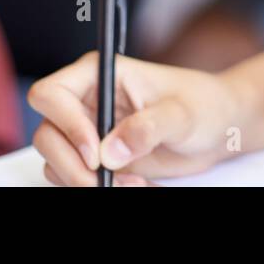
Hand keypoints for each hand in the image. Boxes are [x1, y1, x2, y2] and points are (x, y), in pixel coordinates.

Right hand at [27, 53, 251, 185]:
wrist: (217, 128)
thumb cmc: (203, 105)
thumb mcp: (183, 113)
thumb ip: (149, 127)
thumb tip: (110, 151)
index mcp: (100, 74)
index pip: (50, 94)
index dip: (66, 125)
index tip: (95, 152)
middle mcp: (86, 101)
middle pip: (46, 135)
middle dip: (72, 165)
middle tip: (105, 181)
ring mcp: (88, 131)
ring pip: (55, 161)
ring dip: (85, 182)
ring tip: (131, 183)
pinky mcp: (96, 158)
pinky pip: (74, 179)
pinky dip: (96, 188)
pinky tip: (131, 184)